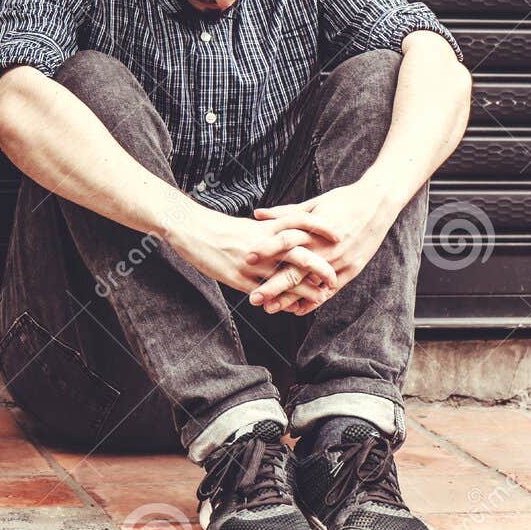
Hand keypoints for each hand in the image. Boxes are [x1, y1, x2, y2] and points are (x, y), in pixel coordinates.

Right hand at [166, 203, 340, 296]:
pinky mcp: (238, 278)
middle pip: (300, 254)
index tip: (340, 234)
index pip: (301, 221)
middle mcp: (262, 244)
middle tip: (335, 278)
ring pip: (285, 278)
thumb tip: (290, 234)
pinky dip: (280, 301)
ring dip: (305, 290)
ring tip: (321, 297)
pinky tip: (291, 308)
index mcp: (266, 227)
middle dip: (321, 268)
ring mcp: (251, 263)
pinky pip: (265, 292)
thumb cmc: (220, 227)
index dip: (322, 227)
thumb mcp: (249, 226)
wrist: (190, 229)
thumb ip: (270, 230)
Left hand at [249, 180, 398, 314]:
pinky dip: (313, 300)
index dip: (267, 251)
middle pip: (295, 270)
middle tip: (253, 298)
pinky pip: (329, 289)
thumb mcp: (314, 204)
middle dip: (273, 286)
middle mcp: (326, 247)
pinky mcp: (351, 269)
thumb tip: (257, 214)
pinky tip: (298, 310)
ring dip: (290, 298)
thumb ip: (285, 213)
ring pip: (311, 284)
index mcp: (314, 229)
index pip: (286, 242)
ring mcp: (340, 261)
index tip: (247, 260)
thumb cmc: (343, 200)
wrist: (377, 203)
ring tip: (271, 309)